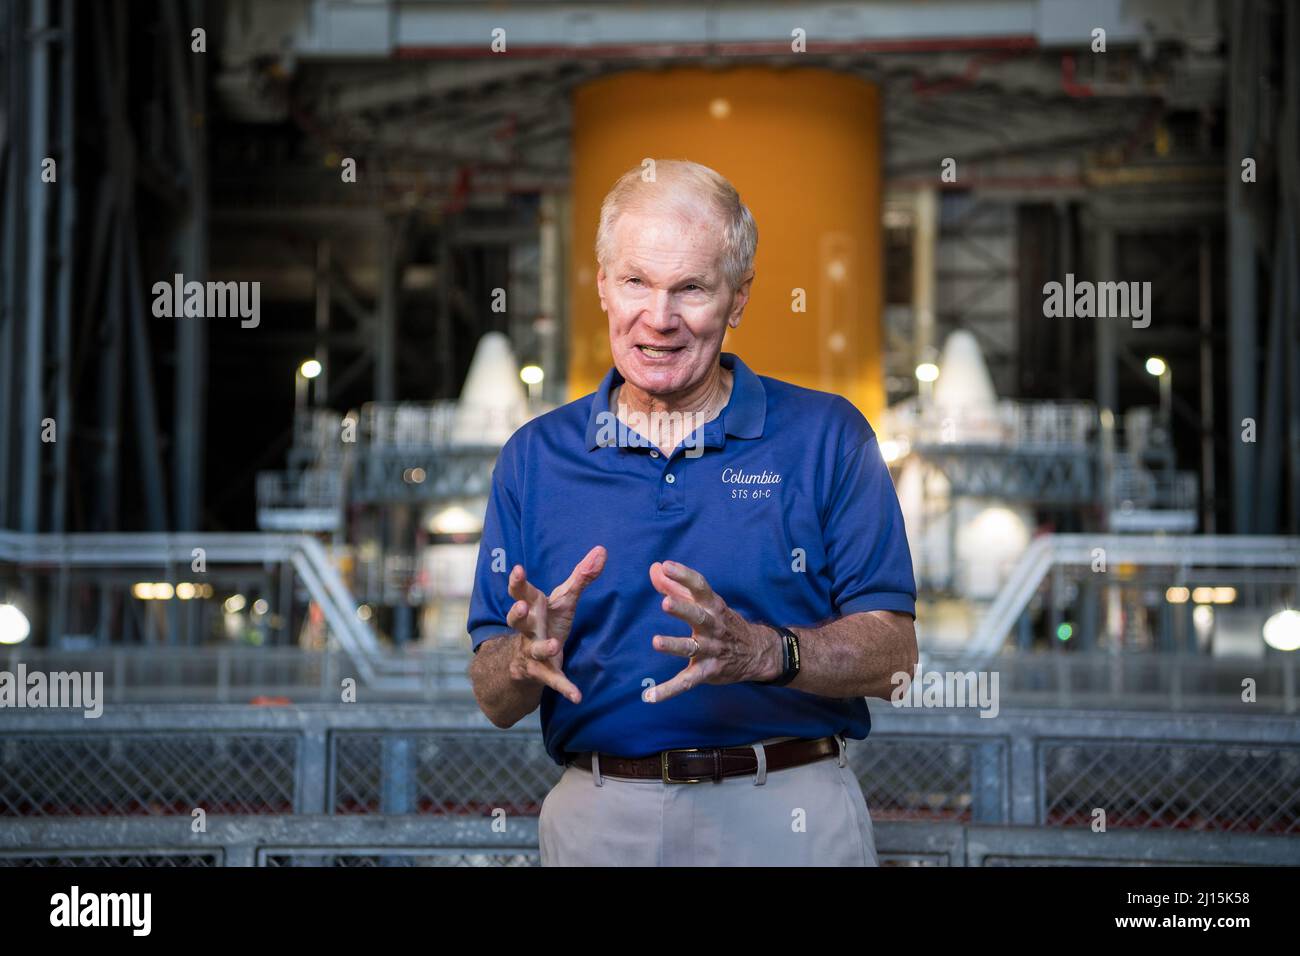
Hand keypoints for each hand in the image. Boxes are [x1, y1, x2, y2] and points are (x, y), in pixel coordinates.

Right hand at [505, 545, 605, 703]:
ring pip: (534, 650)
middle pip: (517, 620)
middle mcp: (527, 629)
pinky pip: (553, 680)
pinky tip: (577, 696)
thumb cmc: (548, 621)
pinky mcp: (542, 673)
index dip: (517, 581)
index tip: (518, 569)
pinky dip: (565, 688)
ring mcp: (532, 651)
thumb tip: (602, 550)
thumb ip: (582, 576)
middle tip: (520, 606)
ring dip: (543, 647)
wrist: (527, 660)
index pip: (520, 591)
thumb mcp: (564, 599)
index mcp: (532, 607)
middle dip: (517, 613)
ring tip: (554, 644)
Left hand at [644, 560, 779, 702]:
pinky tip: (649, 696)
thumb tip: (654, 568)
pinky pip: (687, 682)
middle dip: (683, 609)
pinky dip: (668, 690)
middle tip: (666, 602)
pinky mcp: (707, 671)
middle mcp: (713, 627)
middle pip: (698, 616)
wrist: (757, 652)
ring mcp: (711, 650)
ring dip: (674, 645)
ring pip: (692, 648)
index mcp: (712, 606)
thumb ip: (676, 585)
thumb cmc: (722, 622)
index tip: (667, 565)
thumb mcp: (706, 602)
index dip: (684, 575)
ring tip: (656, 642)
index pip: (700, 587)